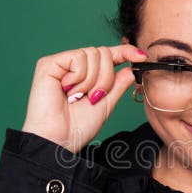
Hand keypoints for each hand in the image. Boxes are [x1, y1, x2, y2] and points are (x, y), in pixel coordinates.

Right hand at [21, 44, 146, 152]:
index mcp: (86, 74)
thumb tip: (130, 68)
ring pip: (93, 54)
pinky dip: (80, 77)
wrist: (60, 140)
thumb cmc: (77, 127)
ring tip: (78, 97)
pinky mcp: (49, 64)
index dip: (125, 52)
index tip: (142, 57)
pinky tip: (68, 91)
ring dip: (92, 81)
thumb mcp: (106, 104)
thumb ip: (118, 85)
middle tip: (93, 97)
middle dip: (106, 78)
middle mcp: (72, 66)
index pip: (108, 56)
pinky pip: (78, 58)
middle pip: (103, 53)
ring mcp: (61, 63)